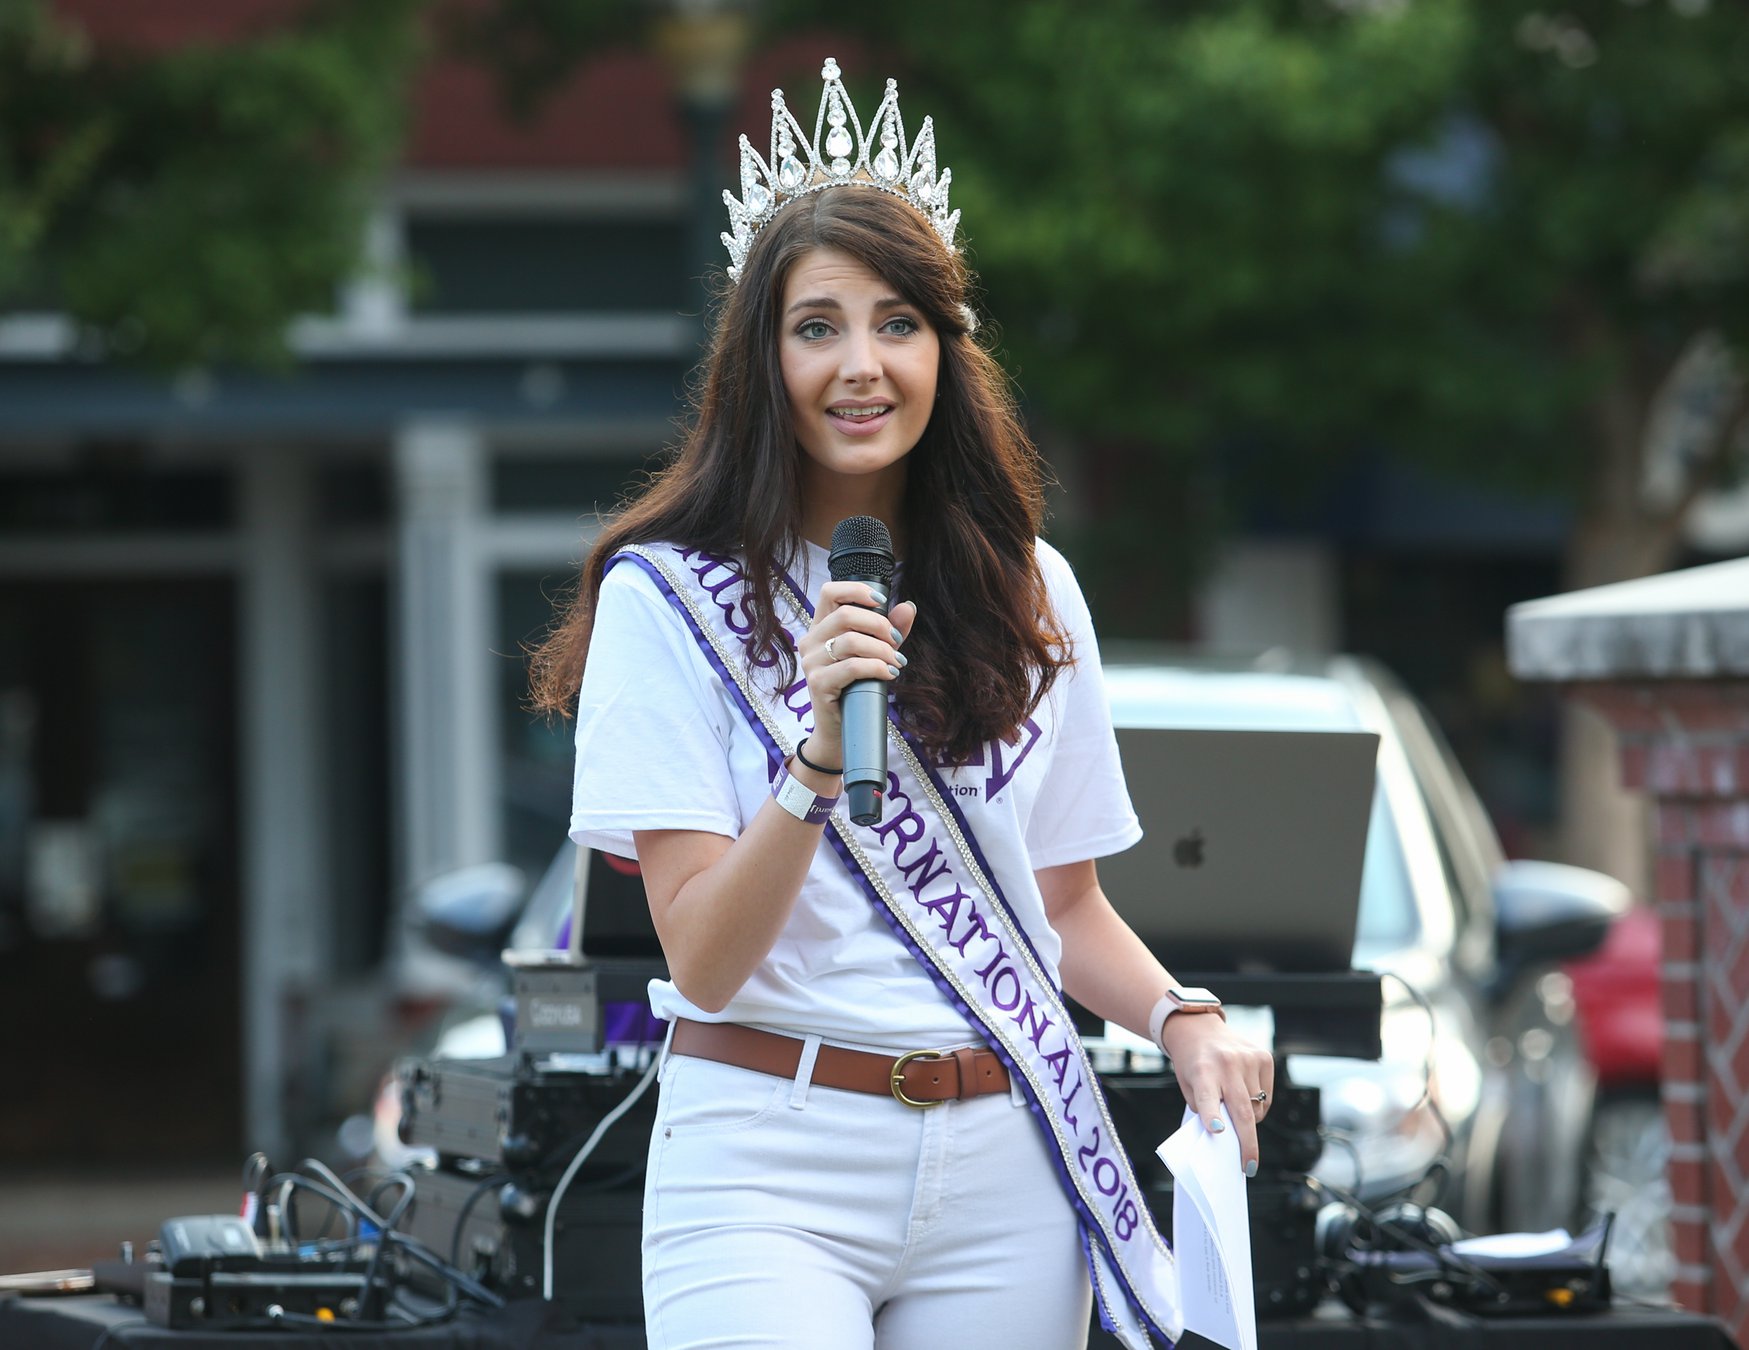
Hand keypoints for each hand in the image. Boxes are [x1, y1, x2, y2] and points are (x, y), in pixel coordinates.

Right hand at [798, 583, 916, 749]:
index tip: (882, 602)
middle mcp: (810, 640)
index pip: (829, 592)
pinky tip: (888, 674)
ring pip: (851, 641)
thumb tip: (908, 607)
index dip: (857, 590)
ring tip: (896, 662)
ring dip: (881, 650)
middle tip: (896, 642)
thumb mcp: (875, 653)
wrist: (840, 729)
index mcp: (821, 627)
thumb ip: (890, 629)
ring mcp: (811, 662)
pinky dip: (876, 667)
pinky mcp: (817, 683)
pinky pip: (851, 667)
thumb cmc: (856, 687)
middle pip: (845, 614)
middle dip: (879, 625)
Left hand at [1161, 1014, 1274, 1176]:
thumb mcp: (1189, 1085)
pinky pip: (1267, 1095)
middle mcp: (1227, 1063)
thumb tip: (1229, 1136)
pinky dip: (1258, 1104)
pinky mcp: (1264, 1057)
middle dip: (1247, 1144)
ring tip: (1235, 1108)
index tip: (1216, 1130)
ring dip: (1249, 1119)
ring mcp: (1248, 1059)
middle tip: (1249, 1166)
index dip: (1211, 1114)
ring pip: (1258, 1107)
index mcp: (1202, 1071)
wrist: (1199, 1028)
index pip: (1207, 1096)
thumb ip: (1206, 1108)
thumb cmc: (1192, 1065)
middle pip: (1242, 1111)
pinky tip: (1245, 1093)